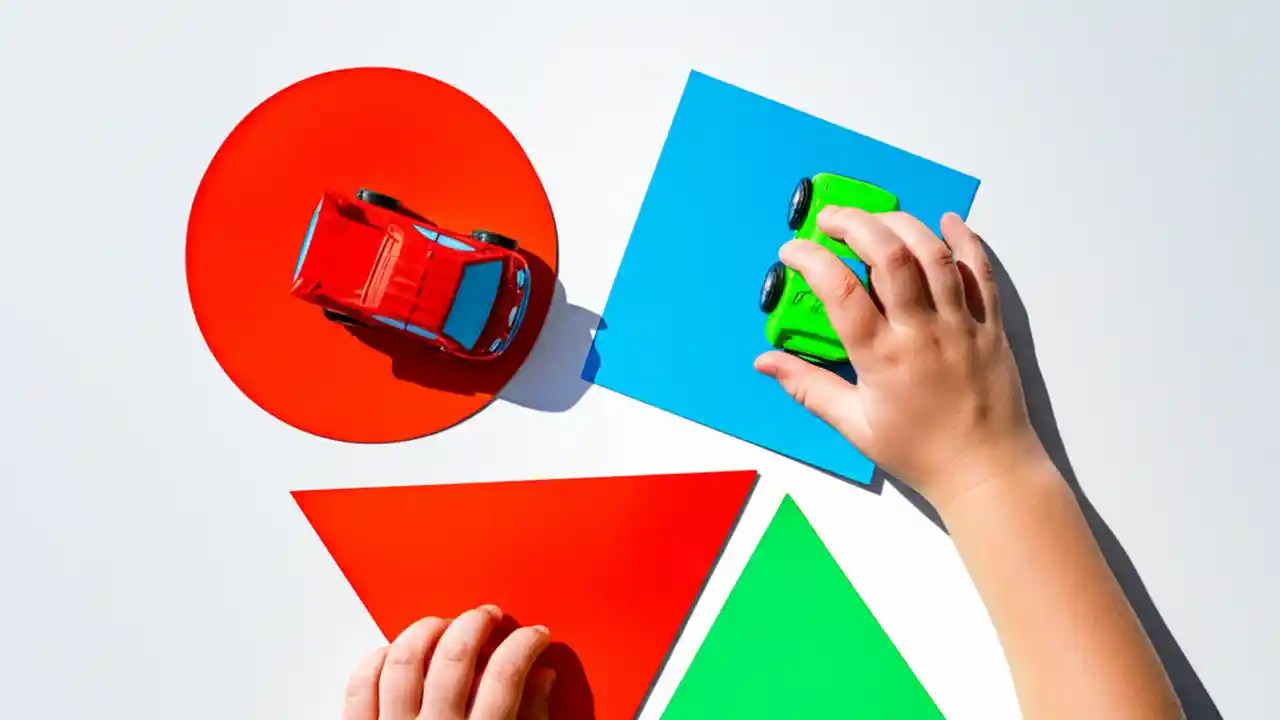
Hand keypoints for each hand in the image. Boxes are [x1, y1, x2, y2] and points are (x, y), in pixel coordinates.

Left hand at [343, 605, 554, 719]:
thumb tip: (541, 678)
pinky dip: (375, 661)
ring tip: (442, 625)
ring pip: (403, 661)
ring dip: (425, 631)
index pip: (506, 676)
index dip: (525, 644)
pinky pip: (359, 689)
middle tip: (487, 616)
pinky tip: (391, 652)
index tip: (534, 635)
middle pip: (454, 657)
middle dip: (475, 623)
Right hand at [755, 208, 1049, 509]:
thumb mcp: (854, 425)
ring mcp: (961, 323)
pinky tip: (946, 221)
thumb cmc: (921, 452)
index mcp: (882, 356)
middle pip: (888, 256)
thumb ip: (808, 387)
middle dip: (854, 224)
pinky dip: (964, 239)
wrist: (987, 472)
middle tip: (830, 219)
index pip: (839, 290)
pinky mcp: (991, 324)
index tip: (792, 251)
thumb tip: (765, 362)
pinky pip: (980, 271)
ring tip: (876, 219)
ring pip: (933, 253)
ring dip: (901, 224)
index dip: (810, 259)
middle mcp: (921, 331)